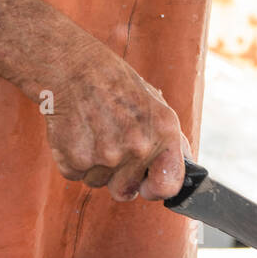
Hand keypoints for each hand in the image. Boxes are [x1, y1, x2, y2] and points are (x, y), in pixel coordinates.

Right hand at [39, 31, 184, 201]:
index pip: (168, 185)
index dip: (155, 189)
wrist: (74, 67)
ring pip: (98, 182)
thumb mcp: (154, 103)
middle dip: (116, 175)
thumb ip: (169, 139)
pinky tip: (77, 132)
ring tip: (92, 131)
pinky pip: (75, 175)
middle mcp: (138, 146)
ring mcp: (106, 155)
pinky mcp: (75, 159)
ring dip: (93, 165)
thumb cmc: (115, 85)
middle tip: (108, 143)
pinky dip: (73, 159)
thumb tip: (183, 167)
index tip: (146, 185)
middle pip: (125, 190)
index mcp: (163, 131)